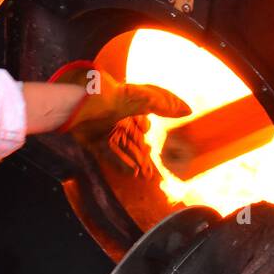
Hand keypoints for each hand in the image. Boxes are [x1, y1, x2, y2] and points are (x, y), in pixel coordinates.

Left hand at [49, 63, 190, 177]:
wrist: (84, 103)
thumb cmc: (116, 97)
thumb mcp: (146, 99)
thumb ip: (166, 105)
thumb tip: (189, 110)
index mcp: (129, 105)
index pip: (142, 121)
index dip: (148, 133)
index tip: (156, 147)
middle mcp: (117, 117)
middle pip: (133, 139)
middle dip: (143, 155)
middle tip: (152, 172)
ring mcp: (104, 129)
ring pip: (123, 149)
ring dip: (135, 162)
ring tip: (145, 176)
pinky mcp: (92, 140)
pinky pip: (109, 155)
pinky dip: (121, 164)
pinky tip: (133, 173)